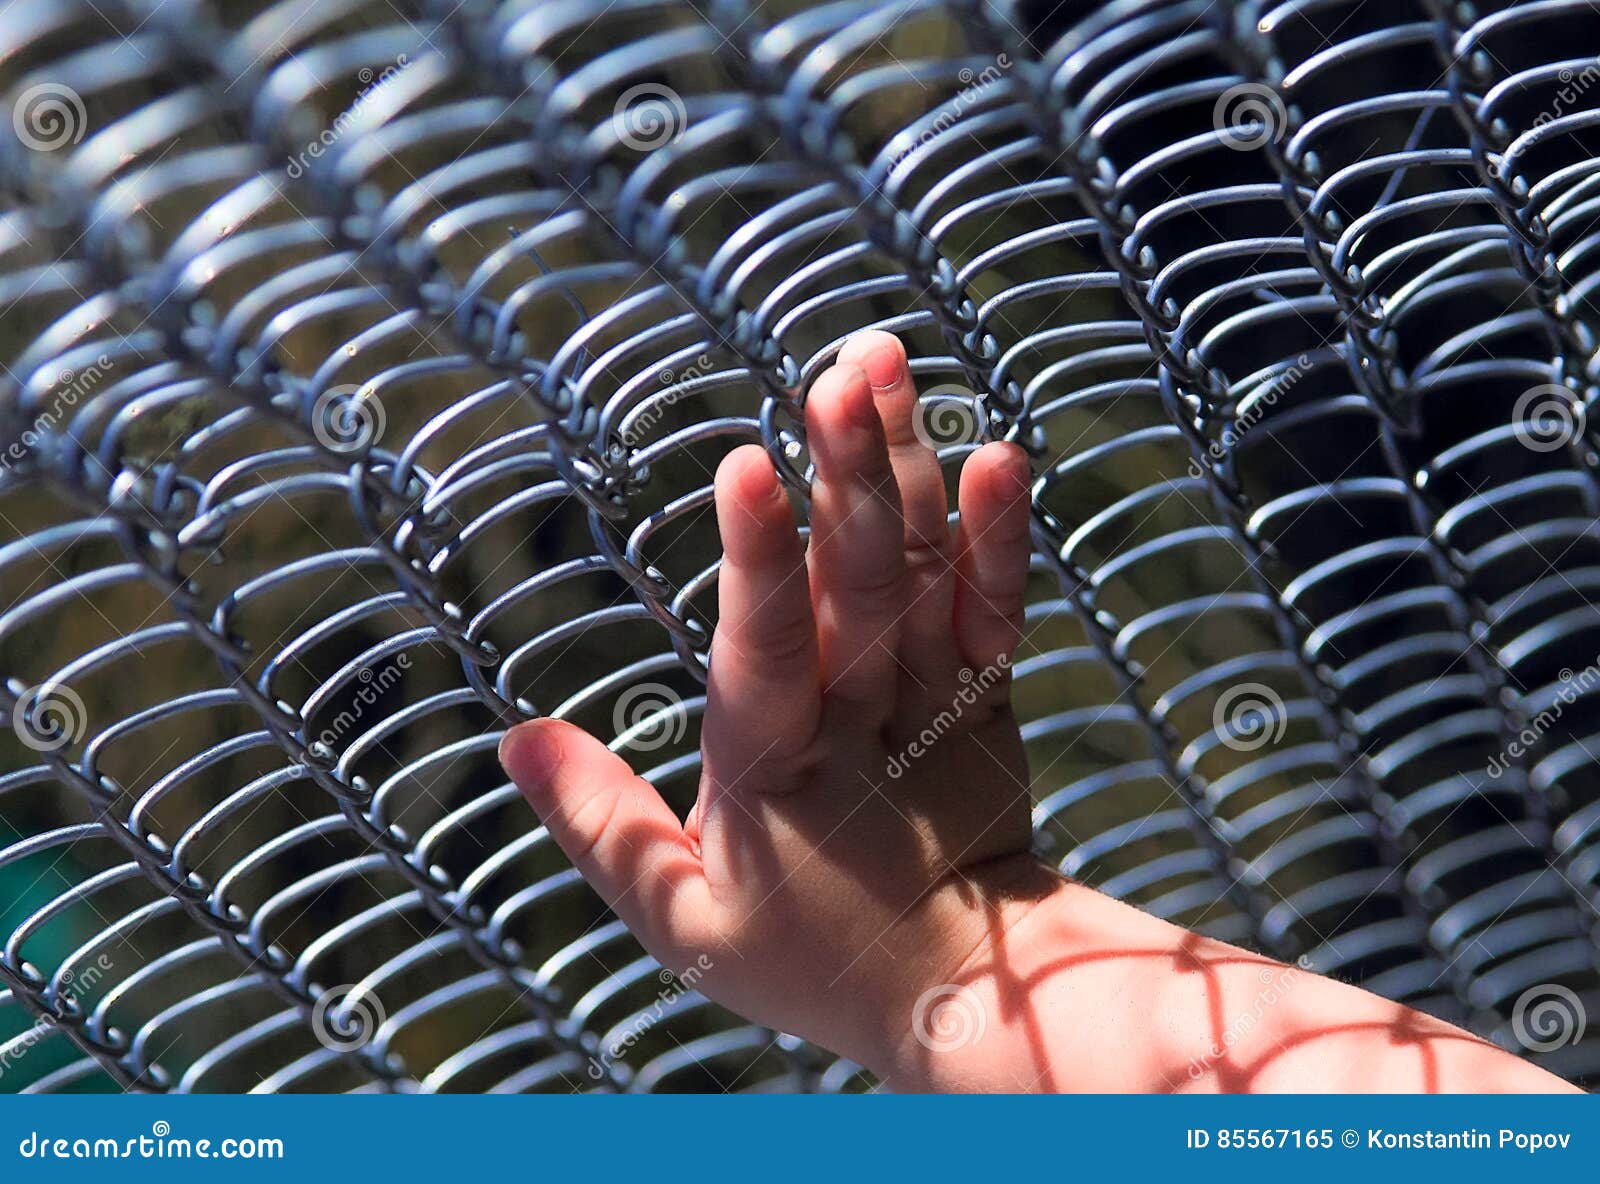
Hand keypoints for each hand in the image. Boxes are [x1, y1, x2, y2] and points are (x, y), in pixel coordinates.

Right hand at [499, 330, 1057, 1067]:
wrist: (964, 990)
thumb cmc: (809, 954)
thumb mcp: (680, 921)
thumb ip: (599, 826)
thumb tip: (516, 739)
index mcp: (775, 769)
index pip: (765, 652)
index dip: (758, 560)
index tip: (746, 463)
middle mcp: (860, 719)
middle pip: (855, 587)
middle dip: (847, 474)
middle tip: (843, 368)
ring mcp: (933, 700)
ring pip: (919, 571)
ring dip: (905, 464)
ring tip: (884, 361)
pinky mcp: (985, 694)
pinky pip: (995, 606)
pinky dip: (999, 534)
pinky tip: (999, 455)